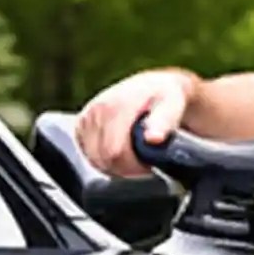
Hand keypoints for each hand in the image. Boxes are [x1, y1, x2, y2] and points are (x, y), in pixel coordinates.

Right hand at [75, 68, 198, 176]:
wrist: (154, 87)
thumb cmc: (165, 97)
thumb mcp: (173, 104)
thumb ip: (163, 121)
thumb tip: (152, 138)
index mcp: (114, 105)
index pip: (114, 152)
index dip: (134, 166)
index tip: (150, 164)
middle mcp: (96, 110)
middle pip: (105, 159)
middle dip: (127, 167)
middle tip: (145, 161)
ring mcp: (86, 119)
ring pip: (96, 160)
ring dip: (117, 165)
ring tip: (135, 155)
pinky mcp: (80, 127)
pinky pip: (89, 156)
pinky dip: (105, 161)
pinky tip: (120, 152)